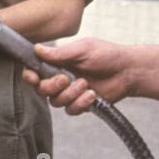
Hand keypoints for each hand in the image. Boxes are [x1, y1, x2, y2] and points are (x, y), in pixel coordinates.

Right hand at [22, 38, 137, 113]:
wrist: (128, 71)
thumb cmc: (107, 55)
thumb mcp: (82, 49)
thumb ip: (59, 53)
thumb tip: (36, 48)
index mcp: (58, 62)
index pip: (35, 71)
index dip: (30, 76)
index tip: (33, 77)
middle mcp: (61, 78)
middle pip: (41, 89)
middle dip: (51, 86)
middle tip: (65, 79)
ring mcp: (71, 92)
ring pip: (56, 102)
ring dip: (70, 94)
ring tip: (85, 84)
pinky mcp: (81, 104)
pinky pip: (71, 110)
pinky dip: (81, 103)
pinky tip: (92, 94)